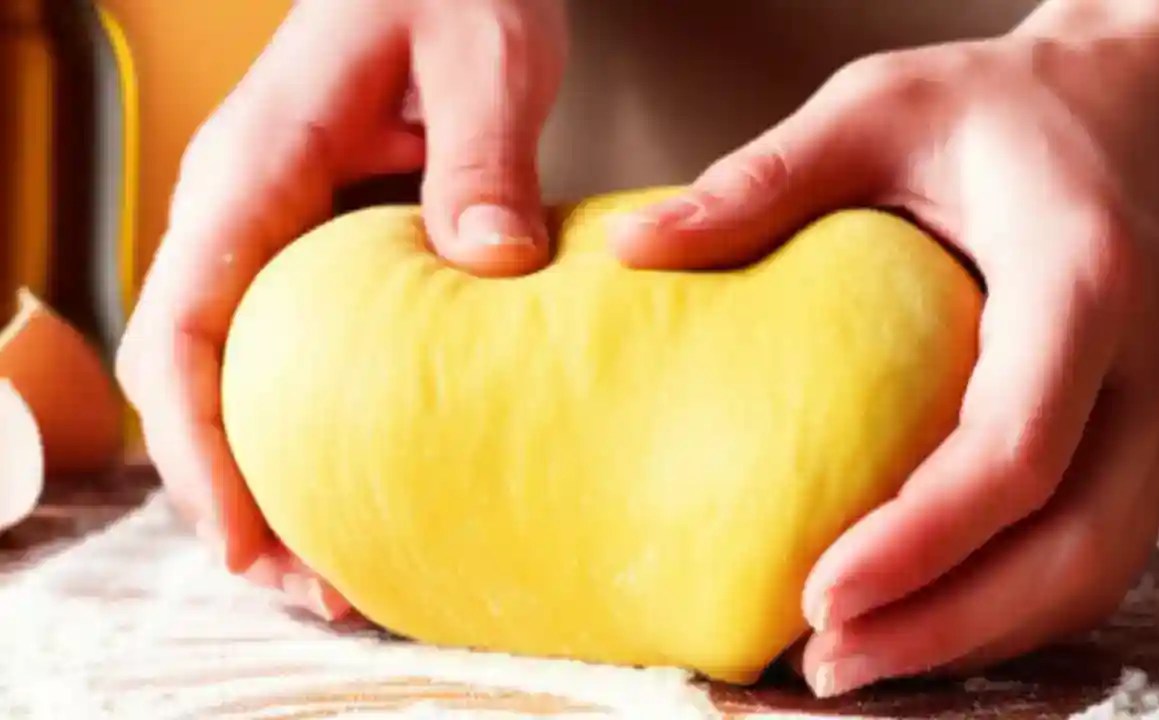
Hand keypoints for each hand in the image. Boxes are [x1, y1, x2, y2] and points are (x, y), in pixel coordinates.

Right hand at [116, 0, 566, 617]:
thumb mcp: (482, 57)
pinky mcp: (320, 248)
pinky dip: (311, 429)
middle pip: (193, 377)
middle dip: (234, 491)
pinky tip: (363, 480)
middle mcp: (242, 210)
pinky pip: (289, 352)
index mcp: (255, 169)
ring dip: (272, 475)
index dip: (199, 446)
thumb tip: (489, 269)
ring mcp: (274, 233)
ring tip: (338, 569)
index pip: (186, 325)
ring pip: (233, 376)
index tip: (246, 537)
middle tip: (315, 588)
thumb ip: (481, 156)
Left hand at [611, 0, 1158, 696]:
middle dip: (946, 627)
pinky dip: (1014, 601)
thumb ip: (766, 178)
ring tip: (858, 662)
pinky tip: (927, 616)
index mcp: (1086, 276)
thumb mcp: (883, 105)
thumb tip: (633, 249)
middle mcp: (1156, 360)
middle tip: (823, 668)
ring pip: (1094, 568)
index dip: (920, 540)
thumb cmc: (1011, 101)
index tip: (817, 596)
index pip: (1015, 447)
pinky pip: (1097, 546)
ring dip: (978, 634)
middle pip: (1069, 545)